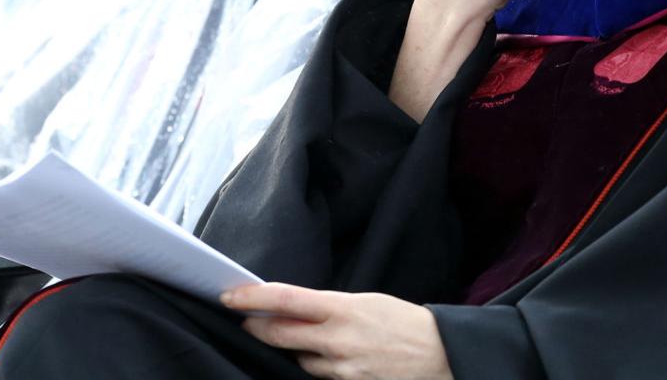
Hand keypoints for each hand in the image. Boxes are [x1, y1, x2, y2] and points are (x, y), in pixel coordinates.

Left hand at [222, 283, 451, 379]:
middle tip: (246, 319)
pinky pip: (317, 376)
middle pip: (279, 334)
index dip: (252, 298)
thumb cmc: (401, 321)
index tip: (228, 295)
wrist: (437, 353)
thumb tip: (294, 309)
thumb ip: (329, 307)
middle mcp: (336, 339)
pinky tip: (327, 357)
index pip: (286, 299)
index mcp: (343, 308)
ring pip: (296, 359)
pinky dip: (315, 365)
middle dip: (257, 327)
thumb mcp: (366, 302)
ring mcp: (340, 368)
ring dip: (292, 349)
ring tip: (309, 338)